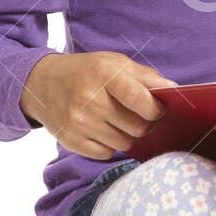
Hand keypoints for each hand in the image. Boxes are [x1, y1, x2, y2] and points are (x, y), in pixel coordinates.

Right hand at [19, 51, 177, 160]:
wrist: (42, 84)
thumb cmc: (87, 71)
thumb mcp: (114, 62)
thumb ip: (145, 76)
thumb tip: (173, 90)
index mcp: (104, 73)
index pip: (140, 99)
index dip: (156, 109)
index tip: (159, 110)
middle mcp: (90, 99)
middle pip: (137, 127)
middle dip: (144, 123)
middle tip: (138, 115)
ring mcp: (79, 122)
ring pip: (125, 143)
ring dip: (128, 135)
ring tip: (117, 120)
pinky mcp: (71, 141)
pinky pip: (107, 153)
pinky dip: (110, 145)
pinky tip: (101, 129)